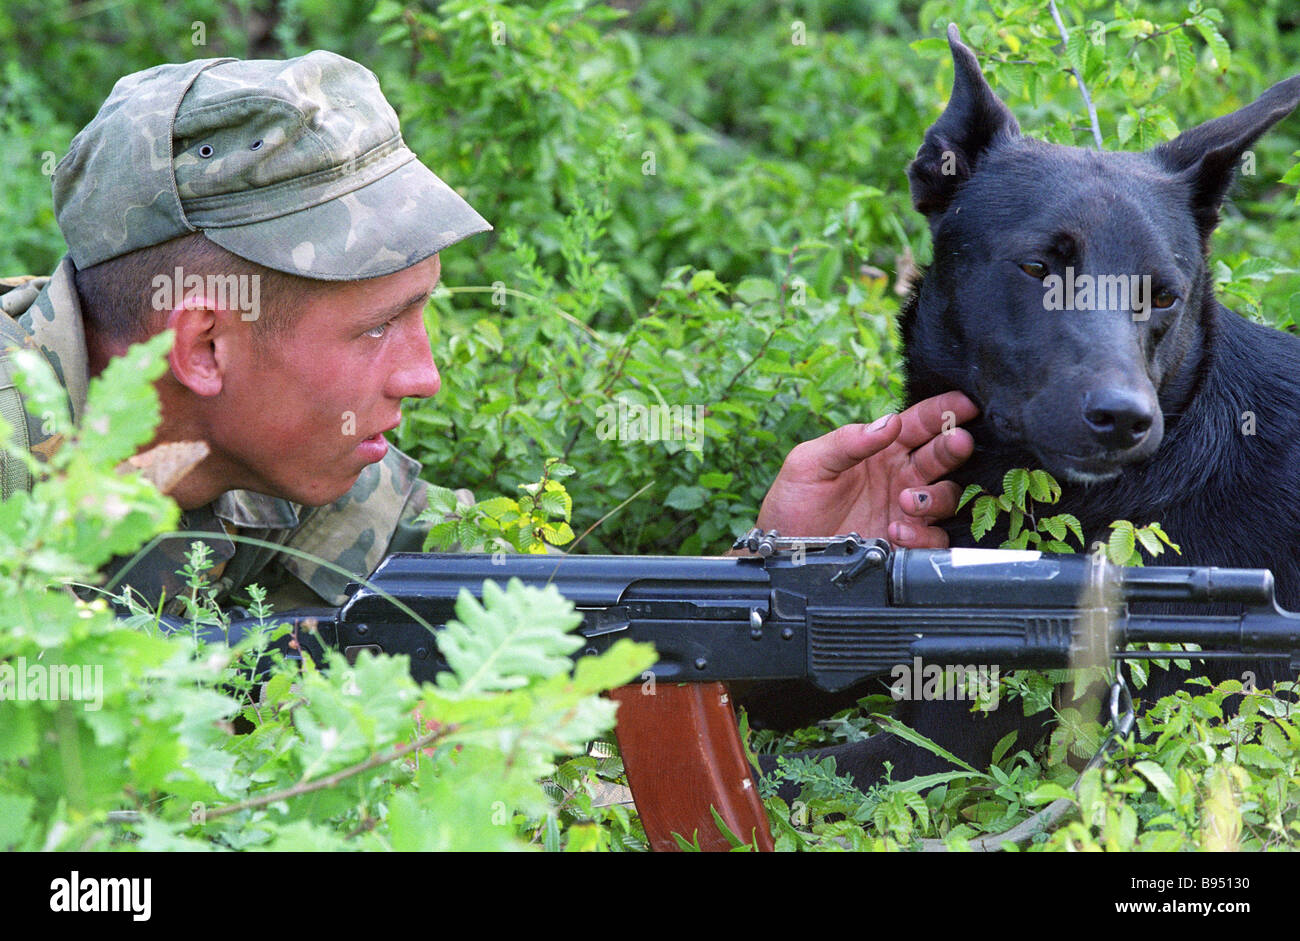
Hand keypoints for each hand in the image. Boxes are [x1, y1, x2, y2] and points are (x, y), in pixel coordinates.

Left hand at [750, 391, 977, 548]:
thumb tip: (890, 423)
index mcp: (880, 450)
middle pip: (942, 456)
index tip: (966, 403)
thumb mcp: (809, 463)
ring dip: (935, 496)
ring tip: (907, 500)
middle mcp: (899, 477)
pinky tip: (897, 531)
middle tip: (957, 442)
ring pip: (946, 496)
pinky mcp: (904, 543)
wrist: (782, 552)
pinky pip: (934, 537)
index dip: (943, 411)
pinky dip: (923, 534)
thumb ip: (847, 441)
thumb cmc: (792, 502)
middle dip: (954, 446)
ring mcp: (904, 510)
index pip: (919, 424)